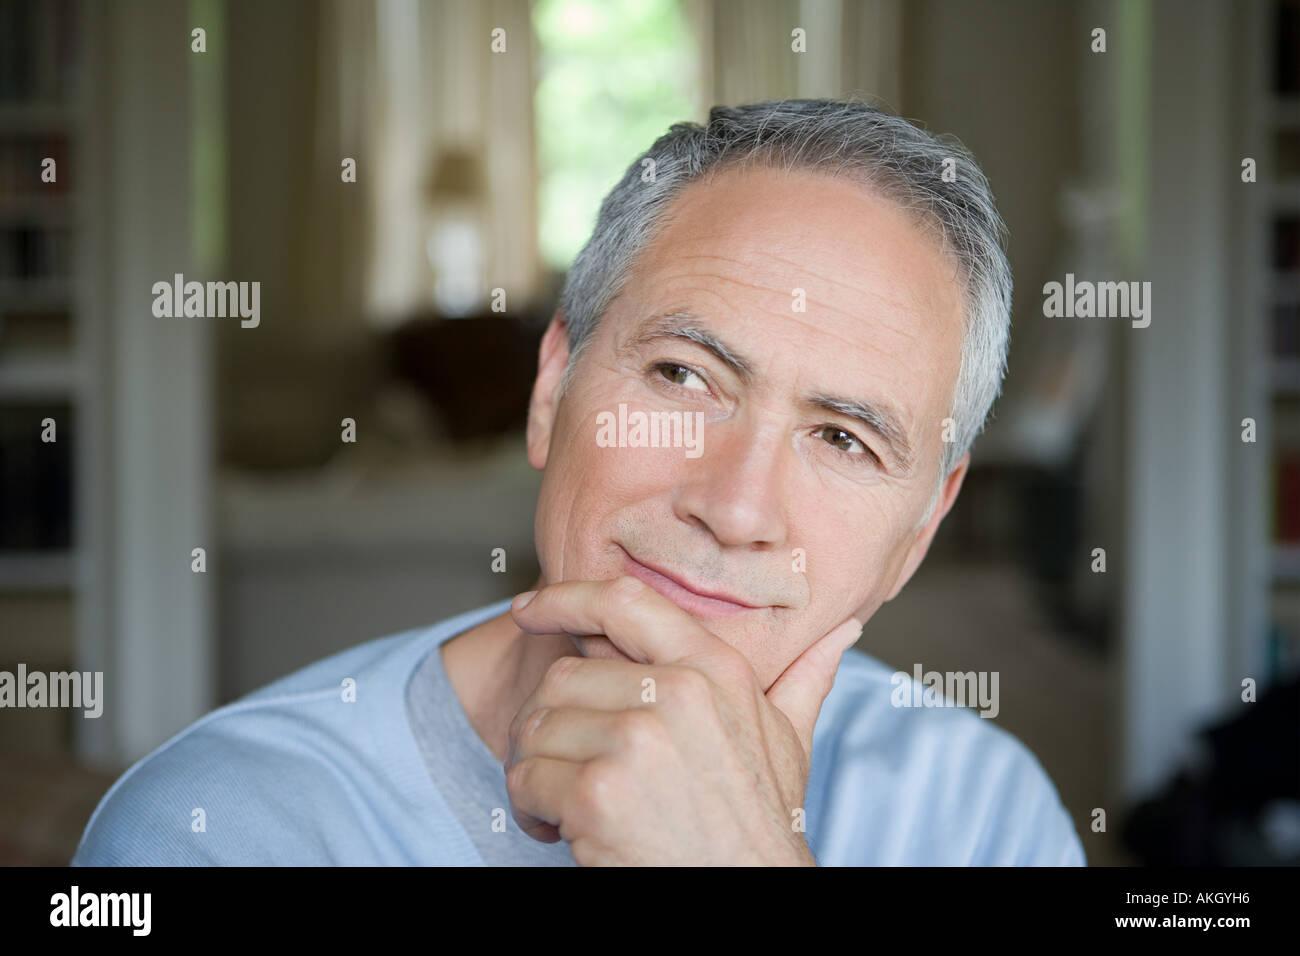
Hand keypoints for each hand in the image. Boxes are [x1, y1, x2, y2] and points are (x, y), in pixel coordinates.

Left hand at [503, 576, 862, 864]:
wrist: (750, 895)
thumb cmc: (760, 824)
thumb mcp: (789, 742)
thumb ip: (804, 679)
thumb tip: (841, 631)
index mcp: (715, 669)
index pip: (624, 601)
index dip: (566, 597)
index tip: (529, 609)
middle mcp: (677, 693)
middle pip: (563, 675)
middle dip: (550, 725)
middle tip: (566, 765)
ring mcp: (636, 740)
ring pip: (536, 726)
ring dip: (537, 768)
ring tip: (568, 802)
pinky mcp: (598, 791)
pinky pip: (527, 778)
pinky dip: (531, 809)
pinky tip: (561, 830)